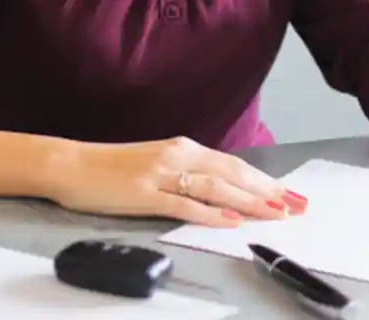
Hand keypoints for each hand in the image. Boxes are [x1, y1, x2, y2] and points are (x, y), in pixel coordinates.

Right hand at [49, 136, 308, 227]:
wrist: (70, 164)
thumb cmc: (111, 167)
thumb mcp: (156, 163)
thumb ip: (187, 173)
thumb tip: (220, 190)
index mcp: (183, 148)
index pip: (234, 166)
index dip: (266, 180)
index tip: (291, 194)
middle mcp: (178, 156)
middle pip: (233, 174)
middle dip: (269, 190)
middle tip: (297, 205)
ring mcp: (162, 174)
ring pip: (216, 188)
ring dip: (250, 201)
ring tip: (276, 212)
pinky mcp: (146, 192)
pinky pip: (185, 204)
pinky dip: (212, 212)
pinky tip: (231, 220)